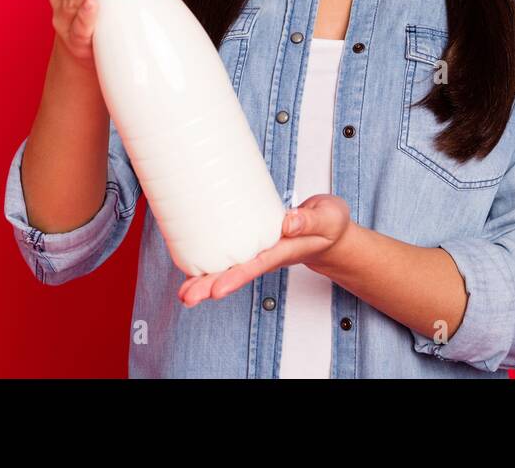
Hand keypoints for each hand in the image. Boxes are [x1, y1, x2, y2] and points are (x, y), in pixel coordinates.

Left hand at [177, 195, 352, 306]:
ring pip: (230, 268)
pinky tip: (190, 273)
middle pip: (237, 273)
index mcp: (286, 249)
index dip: (236, 276)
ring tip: (184, 294)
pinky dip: (209, 265)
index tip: (216, 290)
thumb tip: (288, 222)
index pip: (257, 264)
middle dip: (211, 286)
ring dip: (205, 281)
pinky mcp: (253, 244)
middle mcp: (269, 254)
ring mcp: (260, 252)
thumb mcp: (329, 217)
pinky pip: (230, 256)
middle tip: (187, 297)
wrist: (329, 232)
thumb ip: (310, 220)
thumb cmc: (329, 225)